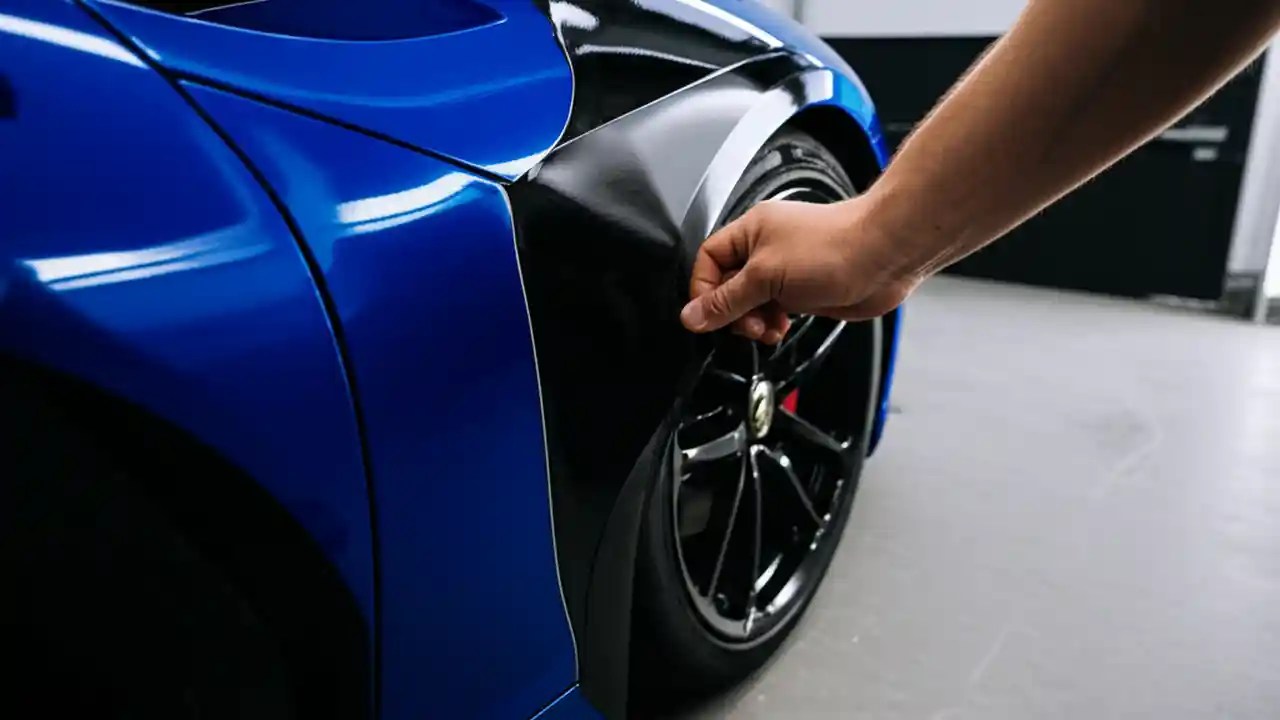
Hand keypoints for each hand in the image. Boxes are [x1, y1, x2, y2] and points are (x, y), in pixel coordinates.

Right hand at [680, 197, 922, 343]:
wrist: (884, 256)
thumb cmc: (833, 249)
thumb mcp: (766, 276)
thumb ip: (727, 300)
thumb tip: (692, 315)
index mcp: (750, 231)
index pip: (708, 261)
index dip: (704, 290)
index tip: (709, 316)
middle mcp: (766, 248)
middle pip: (728, 285)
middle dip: (734, 311)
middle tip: (747, 324)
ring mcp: (786, 270)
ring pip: (752, 302)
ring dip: (754, 321)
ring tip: (768, 328)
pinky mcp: (804, 290)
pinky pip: (775, 310)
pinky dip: (774, 323)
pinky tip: (783, 327)